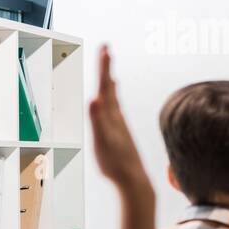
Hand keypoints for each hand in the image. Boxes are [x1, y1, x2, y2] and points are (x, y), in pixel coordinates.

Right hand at [89, 46, 152, 200]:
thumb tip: (95, 99)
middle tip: (105, 49)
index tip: (105, 47)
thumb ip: (98, 120)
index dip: (104, 66)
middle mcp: (117, 117)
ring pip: (113, 100)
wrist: (133, 181)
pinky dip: (111, 102)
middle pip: (110, 88)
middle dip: (105, 68)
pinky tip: (112, 103)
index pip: (106, 86)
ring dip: (108, 83)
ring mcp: (119, 125)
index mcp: (112, 116)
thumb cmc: (117, 163)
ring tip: (108, 71)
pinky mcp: (119, 134)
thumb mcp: (103, 141)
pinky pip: (114, 112)